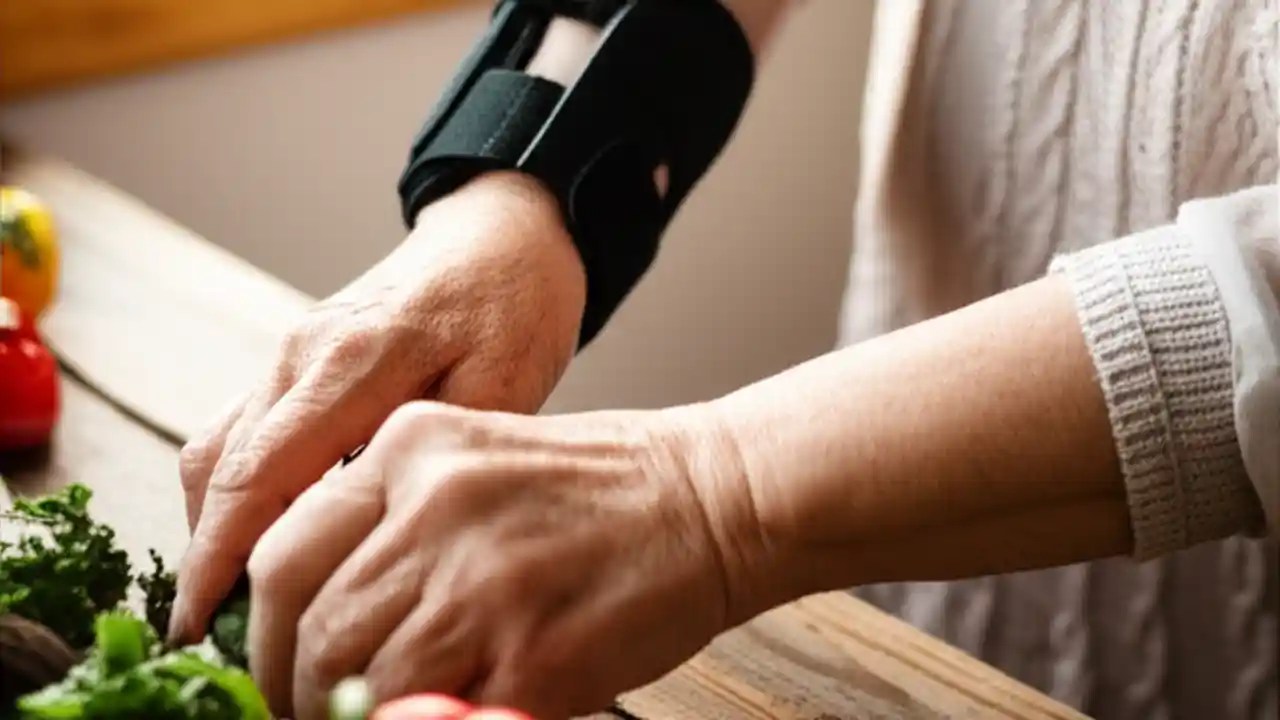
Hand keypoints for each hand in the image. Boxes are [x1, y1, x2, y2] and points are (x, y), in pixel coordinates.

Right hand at [171, 172, 586, 642]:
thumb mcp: (509, 379)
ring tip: (240, 600)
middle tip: (213, 638)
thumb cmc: (516, 305)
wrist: (502, 234)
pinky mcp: (293, 356)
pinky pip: (238, 429)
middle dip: (205, 559)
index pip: (259, 474)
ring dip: (214, 526)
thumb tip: (384, 539)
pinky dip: (233, 490)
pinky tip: (265, 535)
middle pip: (218, 470)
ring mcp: (288, 350)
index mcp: (352, 360)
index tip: (201, 626)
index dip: (221, 558)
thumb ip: (441, 455)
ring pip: (215, 450)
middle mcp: (300, 354)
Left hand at [242, 400, 762, 719]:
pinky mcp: (530, 654)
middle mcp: (435, 505)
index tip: (272, 664)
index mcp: (412, 446)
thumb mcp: (479, 464)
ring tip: (375, 715)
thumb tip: (318, 621)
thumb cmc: (604, 487)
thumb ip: (393, 527)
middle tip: (306, 708)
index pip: (283, 552)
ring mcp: (481, 580)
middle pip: (308, 624)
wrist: (715, 499)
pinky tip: (442, 710)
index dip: (263, 629)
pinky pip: (432, 714)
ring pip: (358, 679)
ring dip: (352, 714)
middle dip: (293, 686)